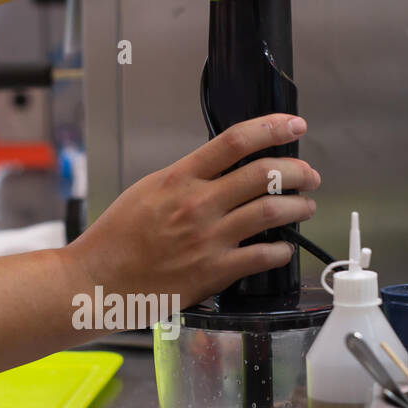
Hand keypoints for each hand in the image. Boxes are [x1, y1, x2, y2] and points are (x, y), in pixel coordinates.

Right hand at [65, 114, 320, 309]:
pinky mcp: (214, 272)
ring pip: (272, 212)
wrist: (98, 281)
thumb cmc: (115, 240)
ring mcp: (209, 239)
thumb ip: (185, 179)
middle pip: (265, 175)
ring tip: (305, 207)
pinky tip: (283, 248)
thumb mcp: (146, 191)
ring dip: (298, 207)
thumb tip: (219, 171)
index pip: (236, 141)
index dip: (272, 128)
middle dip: (298, 171)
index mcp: (179, 178)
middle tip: (309, 174)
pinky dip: (281, 249)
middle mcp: (198, 205)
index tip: (294, 125)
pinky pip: (262, 256)